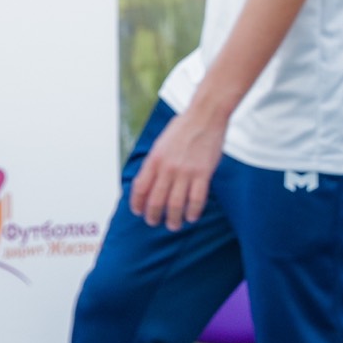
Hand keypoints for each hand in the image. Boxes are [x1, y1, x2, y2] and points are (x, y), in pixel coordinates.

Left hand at [129, 108, 225, 230]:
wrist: (204, 116)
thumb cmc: (183, 127)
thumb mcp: (160, 143)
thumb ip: (154, 162)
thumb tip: (148, 179)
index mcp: (154, 160)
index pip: (140, 188)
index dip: (137, 204)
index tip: (138, 212)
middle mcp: (167, 168)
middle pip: (156, 201)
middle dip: (153, 216)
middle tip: (154, 223)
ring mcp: (185, 172)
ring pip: (176, 204)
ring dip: (173, 219)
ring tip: (174, 226)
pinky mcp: (203, 173)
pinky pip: (197, 199)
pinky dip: (193, 212)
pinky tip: (192, 217)